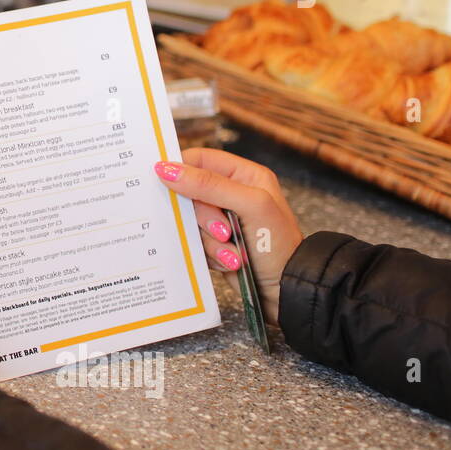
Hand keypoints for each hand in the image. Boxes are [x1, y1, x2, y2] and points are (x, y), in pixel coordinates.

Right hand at [153, 148, 303, 325]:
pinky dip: (208, 252)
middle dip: (203, 217)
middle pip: (190, 193)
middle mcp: (232, 193)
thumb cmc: (278, 245)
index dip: (181, 170)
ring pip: (190, 220)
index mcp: (244, 175)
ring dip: (208, 239)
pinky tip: (229, 260)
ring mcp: (221, 219)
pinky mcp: (214, 241)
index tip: (165, 182)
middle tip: (223, 232)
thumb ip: (209, 185)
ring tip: (232, 251)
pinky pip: (194, 240)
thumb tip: (168, 170)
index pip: (200, 160)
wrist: (285, 289)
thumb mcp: (250, 206)